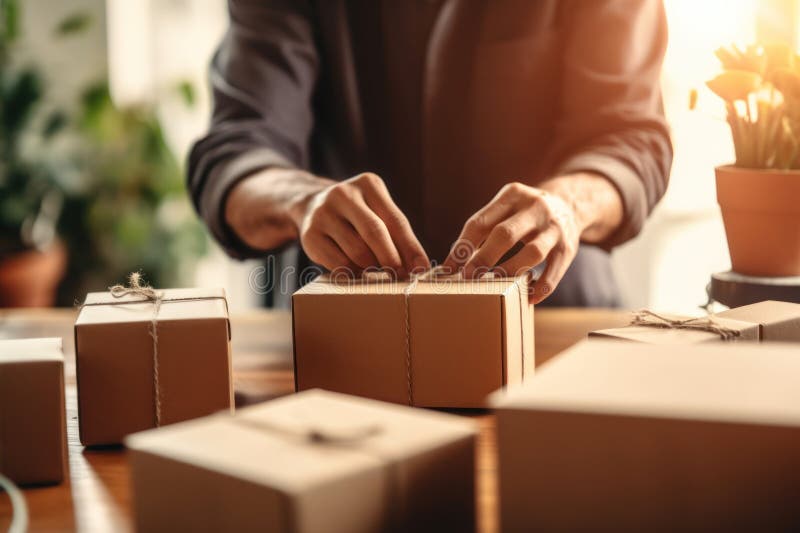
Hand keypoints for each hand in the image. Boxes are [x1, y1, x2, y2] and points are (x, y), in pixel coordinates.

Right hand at [291, 172, 428, 276]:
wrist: (311, 206)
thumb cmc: (357, 215)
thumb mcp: (377, 211)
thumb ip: (397, 233)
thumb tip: (418, 266)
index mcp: (368, 184)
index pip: (395, 220)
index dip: (410, 247)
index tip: (421, 268)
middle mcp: (343, 193)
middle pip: (375, 232)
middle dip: (391, 259)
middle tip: (401, 276)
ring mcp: (323, 213)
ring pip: (357, 251)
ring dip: (371, 267)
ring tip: (376, 270)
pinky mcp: (309, 235)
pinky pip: (338, 263)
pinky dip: (353, 273)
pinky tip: (357, 271)